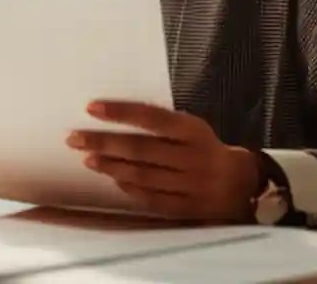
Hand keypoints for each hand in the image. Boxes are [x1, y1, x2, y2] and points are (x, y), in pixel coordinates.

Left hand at [67, 101, 260, 221]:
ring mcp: (191, 186)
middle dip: (104, 143)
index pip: (152, 118)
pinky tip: (113, 179)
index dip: (121, 112)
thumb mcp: (191, 128)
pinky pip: (152, 198)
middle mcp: (193, 158)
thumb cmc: (203, 148)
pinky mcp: (187, 208)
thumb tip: (114, 116)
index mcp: (193, 131)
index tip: (91, 107)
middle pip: (141, 150)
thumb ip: (161, 124)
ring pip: (143, 175)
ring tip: (88, 158)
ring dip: (111, 167)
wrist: (241, 184)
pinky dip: (130, 188)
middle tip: (75, 138)